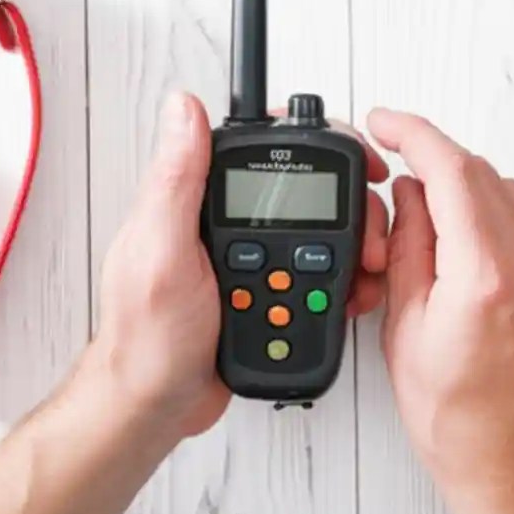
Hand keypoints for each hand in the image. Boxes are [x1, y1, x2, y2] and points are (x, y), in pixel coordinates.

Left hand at [79, 92, 389, 439]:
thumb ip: (177, 180)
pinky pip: (310, 273)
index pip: (262, 147)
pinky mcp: (259, 290)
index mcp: (193, 199)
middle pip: (299, 188)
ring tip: (363, 269)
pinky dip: (337, 281)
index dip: (315, 144)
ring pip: (313, 230)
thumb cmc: (145, 339)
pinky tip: (347, 294)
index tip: (357, 159)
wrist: (153, 407)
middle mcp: (218, 221)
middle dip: (346, 205)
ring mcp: (243, 256)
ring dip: (347, 248)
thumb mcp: (161, 251)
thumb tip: (183, 106)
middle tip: (367, 235)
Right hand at [367, 109, 513, 513]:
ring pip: (507, 193)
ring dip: (463, 188)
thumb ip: (408, 250)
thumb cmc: (459, 421)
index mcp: (483, 277)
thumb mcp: (405, 330)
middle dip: (433, 161)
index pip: (451, 171)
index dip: (412, 134)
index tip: (385, 124)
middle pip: (481, 173)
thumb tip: (408, 198)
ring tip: (425, 222)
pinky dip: (491, 215)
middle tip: (394, 176)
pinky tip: (463, 244)